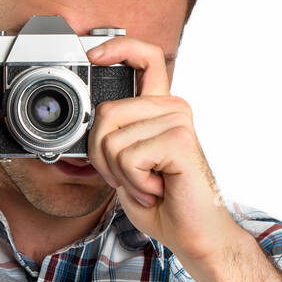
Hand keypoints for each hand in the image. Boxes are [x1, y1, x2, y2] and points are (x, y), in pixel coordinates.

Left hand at [85, 36, 242, 265]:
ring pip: (111, 141)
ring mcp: (177, 119)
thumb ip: (111, 137)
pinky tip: (157, 188)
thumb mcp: (124, 164)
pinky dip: (134, 183)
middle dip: (102, 156)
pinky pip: (127, 158)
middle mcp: (171, 107)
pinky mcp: (179, 139)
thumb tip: (89, 121)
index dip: (118, 48)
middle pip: (104, 113)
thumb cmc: (161, 201)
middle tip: (130, 177)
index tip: (94, 54)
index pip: (145, 58)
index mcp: (159, 108)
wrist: (192, 232)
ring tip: (148, 184)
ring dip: (120, 175)